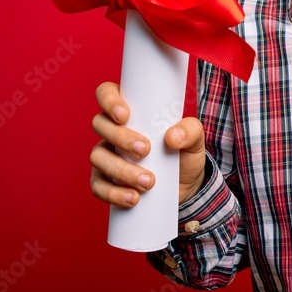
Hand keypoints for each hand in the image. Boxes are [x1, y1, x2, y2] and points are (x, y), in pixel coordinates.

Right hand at [89, 81, 207, 206]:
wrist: (185, 186)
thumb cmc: (184, 152)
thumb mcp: (194, 139)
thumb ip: (190, 130)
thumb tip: (172, 137)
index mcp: (131, 109)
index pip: (107, 93)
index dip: (109, 100)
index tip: (125, 115)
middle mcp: (113, 130)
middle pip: (100, 124)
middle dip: (121, 137)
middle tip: (146, 150)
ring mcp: (106, 155)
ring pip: (97, 156)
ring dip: (121, 170)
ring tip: (149, 182)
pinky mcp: (105, 180)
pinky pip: (98, 186)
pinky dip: (113, 193)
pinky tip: (133, 198)